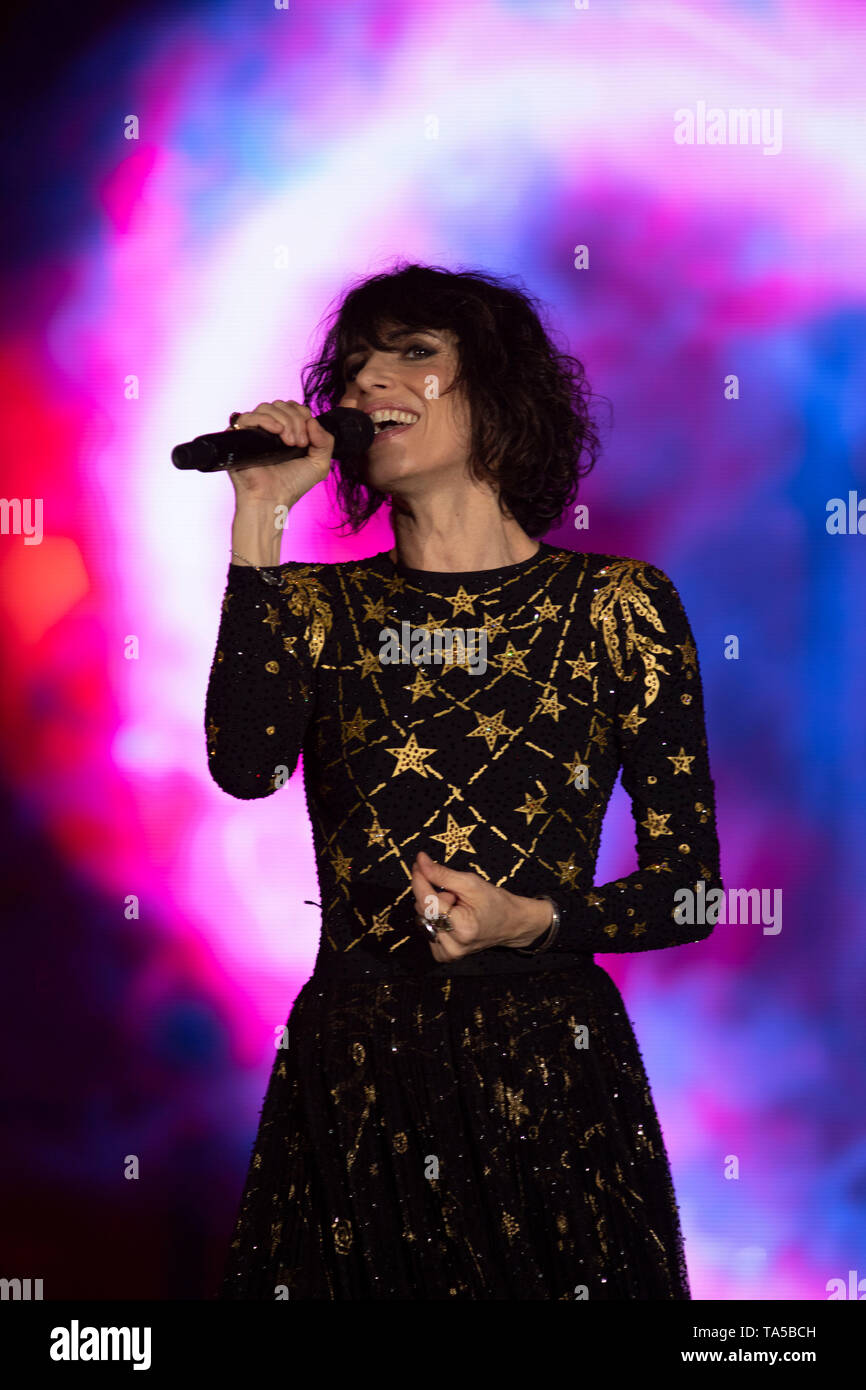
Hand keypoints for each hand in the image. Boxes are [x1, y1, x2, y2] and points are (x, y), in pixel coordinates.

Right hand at [226, 399, 334, 505]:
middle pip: (282, 405)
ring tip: (289, 443)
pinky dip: (266, 420)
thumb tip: (313, 421)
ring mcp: (254, 431)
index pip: (294, 407)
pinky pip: (248, 417)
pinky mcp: (239, 437)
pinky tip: (276, 431)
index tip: (307, 440)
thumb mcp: (319, 464)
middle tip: (299, 443)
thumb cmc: (292, 485)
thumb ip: (326, 441)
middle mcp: (270, 428)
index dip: (303, 416)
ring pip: (267, 407)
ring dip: (284, 420)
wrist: (273, 500)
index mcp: (287, 431)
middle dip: (296, 420)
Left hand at [410, 850, 552, 962]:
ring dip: (435, 908)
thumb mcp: (471, 883)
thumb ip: (442, 874)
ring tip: (457, 907)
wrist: (510, 923)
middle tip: (455, 894)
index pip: (428, 901)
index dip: (420, 880)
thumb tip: (420, 862)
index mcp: (462, 928)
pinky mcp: (444, 955)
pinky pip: (428, 930)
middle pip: (424, 910)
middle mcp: (453, 946)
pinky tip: (451, 917)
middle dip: (434, 895)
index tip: (418, 864)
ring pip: (423, 919)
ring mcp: (449, 953)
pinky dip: (436, 919)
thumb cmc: (495, 902)